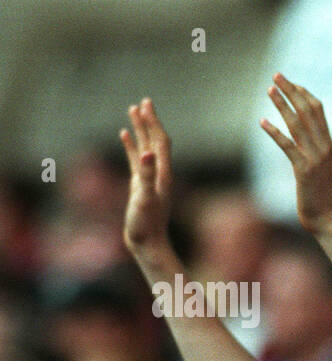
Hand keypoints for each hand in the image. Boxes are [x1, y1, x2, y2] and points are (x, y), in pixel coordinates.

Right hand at [120, 99, 173, 256]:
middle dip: (149, 121)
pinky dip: (131, 146)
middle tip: (143, 101)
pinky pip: (136, 159)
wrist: (147, 243)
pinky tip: (124, 135)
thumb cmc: (146, 223)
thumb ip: (147, 175)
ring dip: (140, 130)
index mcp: (163, 174)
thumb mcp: (145, 198)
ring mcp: (149, 178)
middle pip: (155, 141)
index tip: (146, 104)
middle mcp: (159, 174)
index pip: (160, 142)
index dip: (154, 123)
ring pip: (145, 147)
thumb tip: (148, 154)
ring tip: (132, 111)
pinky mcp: (140, 185)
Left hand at [260, 74, 331, 235]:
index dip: (303, 94)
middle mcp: (323, 147)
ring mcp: (314, 158)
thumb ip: (313, 153)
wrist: (328, 219)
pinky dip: (275, 133)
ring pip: (297, 124)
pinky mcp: (303, 170)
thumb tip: (301, 142)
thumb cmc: (322, 196)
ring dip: (282, 104)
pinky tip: (262, 122)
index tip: (290, 83)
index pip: (318, 110)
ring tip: (269, 90)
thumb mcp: (319, 169)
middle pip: (307, 110)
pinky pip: (287, 147)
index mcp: (328, 144)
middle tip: (276, 76)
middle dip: (291, 91)